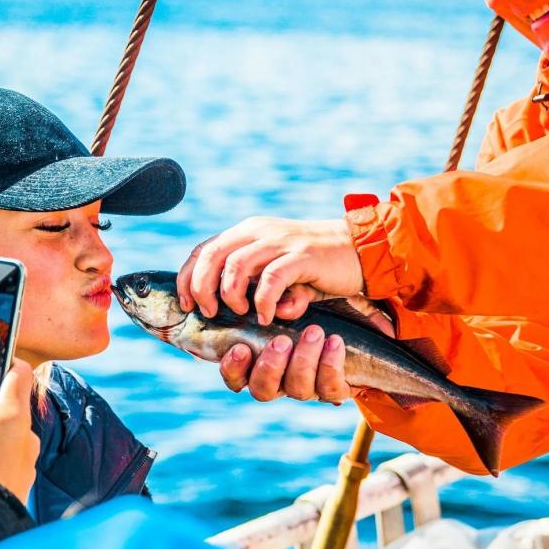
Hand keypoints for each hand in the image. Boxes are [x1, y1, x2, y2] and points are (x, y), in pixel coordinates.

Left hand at [177, 217, 362, 326]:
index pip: (203, 251)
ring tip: (242, 314)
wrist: (360, 250)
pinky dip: (264, 302)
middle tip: (211, 312)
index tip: (188, 305)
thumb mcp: (275, 268)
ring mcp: (280, 241)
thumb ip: (251, 280)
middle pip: (211, 256)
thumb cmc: (314, 267)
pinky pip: (271, 279)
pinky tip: (269, 316)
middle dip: (202, 288)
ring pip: (235, 266)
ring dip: (231, 295)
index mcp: (247, 232)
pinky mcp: (302, 255)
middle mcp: (258, 232)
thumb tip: (223, 309)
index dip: (188, 278)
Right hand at [219, 301, 394, 402]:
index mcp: (258, 361)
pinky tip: (334, 341)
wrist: (352, 313)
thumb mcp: (288, 294)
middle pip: (262, 390)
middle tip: (281, 341)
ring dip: (304, 360)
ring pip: (297, 389)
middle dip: (270, 367)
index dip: (233, 368)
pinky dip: (330, 364)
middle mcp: (279, 379)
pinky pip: (329, 388)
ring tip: (315, 331)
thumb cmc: (310, 302)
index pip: (235, 376)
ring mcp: (307, 387)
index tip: (241, 348)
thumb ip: (271, 296)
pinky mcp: (333, 388)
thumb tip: (275, 305)